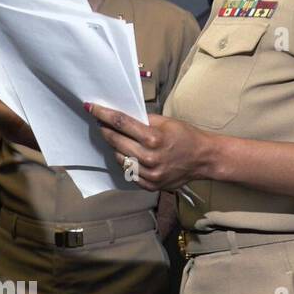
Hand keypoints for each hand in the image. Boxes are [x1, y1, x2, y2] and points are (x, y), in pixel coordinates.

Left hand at [86, 103, 212, 190]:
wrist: (203, 159)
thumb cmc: (185, 136)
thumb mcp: (166, 122)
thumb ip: (143, 121)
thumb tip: (120, 117)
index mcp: (154, 138)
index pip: (120, 123)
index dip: (103, 114)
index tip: (90, 108)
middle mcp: (149, 157)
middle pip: (115, 141)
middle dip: (105, 130)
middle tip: (100, 122)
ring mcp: (149, 174)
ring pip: (119, 158)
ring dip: (115, 147)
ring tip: (117, 139)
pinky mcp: (150, 185)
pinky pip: (129, 173)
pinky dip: (126, 162)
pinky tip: (128, 154)